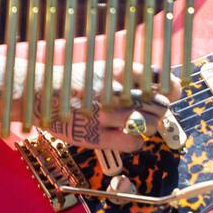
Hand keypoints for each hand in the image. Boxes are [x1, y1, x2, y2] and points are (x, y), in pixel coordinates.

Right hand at [48, 59, 182, 152]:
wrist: (41, 94)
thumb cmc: (77, 82)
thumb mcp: (104, 69)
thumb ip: (130, 76)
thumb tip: (163, 87)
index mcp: (118, 71)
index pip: (160, 79)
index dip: (172, 88)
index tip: (172, 94)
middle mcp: (114, 91)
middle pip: (159, 104)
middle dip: (160, 110)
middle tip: (152, 112)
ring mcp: (106, 115)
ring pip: (149, 125)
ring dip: (150, 126)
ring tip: (139, 124)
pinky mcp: (97, 136)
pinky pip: (132, 143)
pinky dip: (136, 142)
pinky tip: (128, 137)